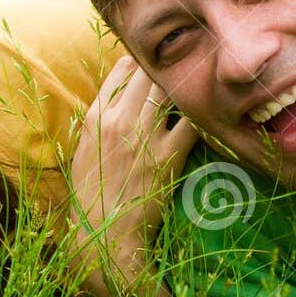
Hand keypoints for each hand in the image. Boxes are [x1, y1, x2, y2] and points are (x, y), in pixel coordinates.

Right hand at [70, 55, 198, 296]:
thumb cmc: (92, 196)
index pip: (121, 69)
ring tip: (199, 87)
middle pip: (147, 73)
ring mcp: (143, 137)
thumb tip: (117, 99)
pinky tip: (211, 114)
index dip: (142, 62)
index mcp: (95, 118)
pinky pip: (190, 123)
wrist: (104, 234)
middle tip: (187, 68)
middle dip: (167, 68)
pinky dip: (201, 115)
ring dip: (185, 87)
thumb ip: (99, 122)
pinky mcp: (167, 157)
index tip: (157, 65)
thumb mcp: (84, 151)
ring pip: (169, 91)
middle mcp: (118, 121)